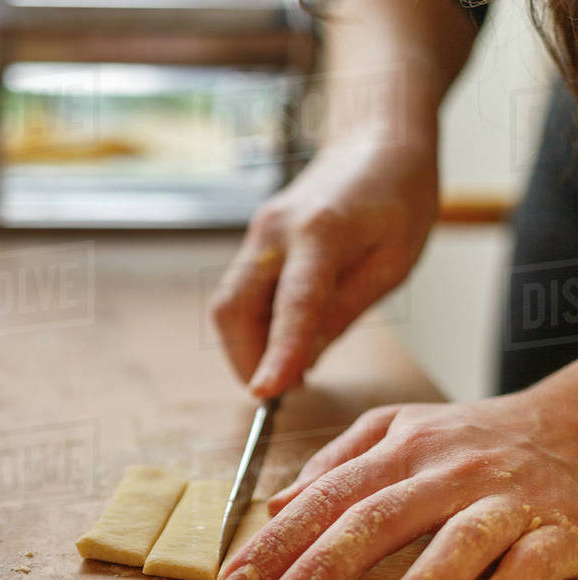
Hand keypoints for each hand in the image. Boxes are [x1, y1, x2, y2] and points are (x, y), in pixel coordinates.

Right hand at [209, 125, 438, 397]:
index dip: (278, 354)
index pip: (292, 306)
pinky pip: (238, 293)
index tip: (266, 394)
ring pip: (227, 305)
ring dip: (245, 346)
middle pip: (232, 309)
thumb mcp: (394, 261)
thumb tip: (304, 360)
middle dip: (245, 359)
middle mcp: (275, 232)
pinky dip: (252, 325)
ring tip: (286, 367)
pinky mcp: (254, 241)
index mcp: (321, 233)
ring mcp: (257, 234)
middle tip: (281, 390)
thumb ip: (345, 310)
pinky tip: (282, 338)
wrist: (375, 139)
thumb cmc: (398, 196)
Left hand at [218, 368, 577, 579]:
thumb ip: (336, 461)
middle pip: (375, 522)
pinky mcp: (558, 533)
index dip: (278, 540)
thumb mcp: (399, 428)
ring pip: (454, 547)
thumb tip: (277, 504)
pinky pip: (525, 570)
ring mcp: (504, 502)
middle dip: (318, 573)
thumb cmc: (470, 437)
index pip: (327, 496)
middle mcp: (448, 473)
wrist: (575, 425)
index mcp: (402, 449)